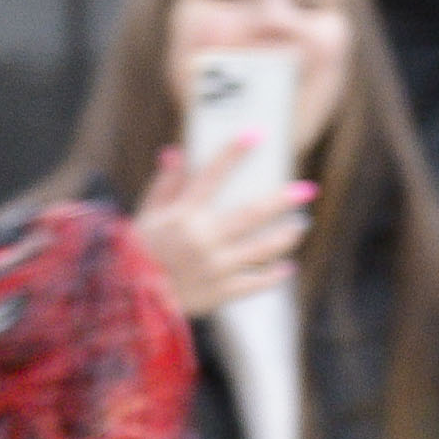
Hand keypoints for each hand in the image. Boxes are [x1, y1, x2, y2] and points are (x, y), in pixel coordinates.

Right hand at [131, 144, 310, 317]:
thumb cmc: (136, 253)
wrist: (130, 303)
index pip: (211, 177)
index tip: (255, 135)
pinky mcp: (222, 292)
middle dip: (282, 200)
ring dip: (286, 236)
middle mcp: (203, 239)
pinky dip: (275, 276)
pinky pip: (256, 282)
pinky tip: (288, 267)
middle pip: (252, 214)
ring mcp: (216, 267)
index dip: (232, 154)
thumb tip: (176, 152)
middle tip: (308, 189)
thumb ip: (165, 185)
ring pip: (262, 248)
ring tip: (301, 225)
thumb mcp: (146, 216)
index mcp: (183, 216)